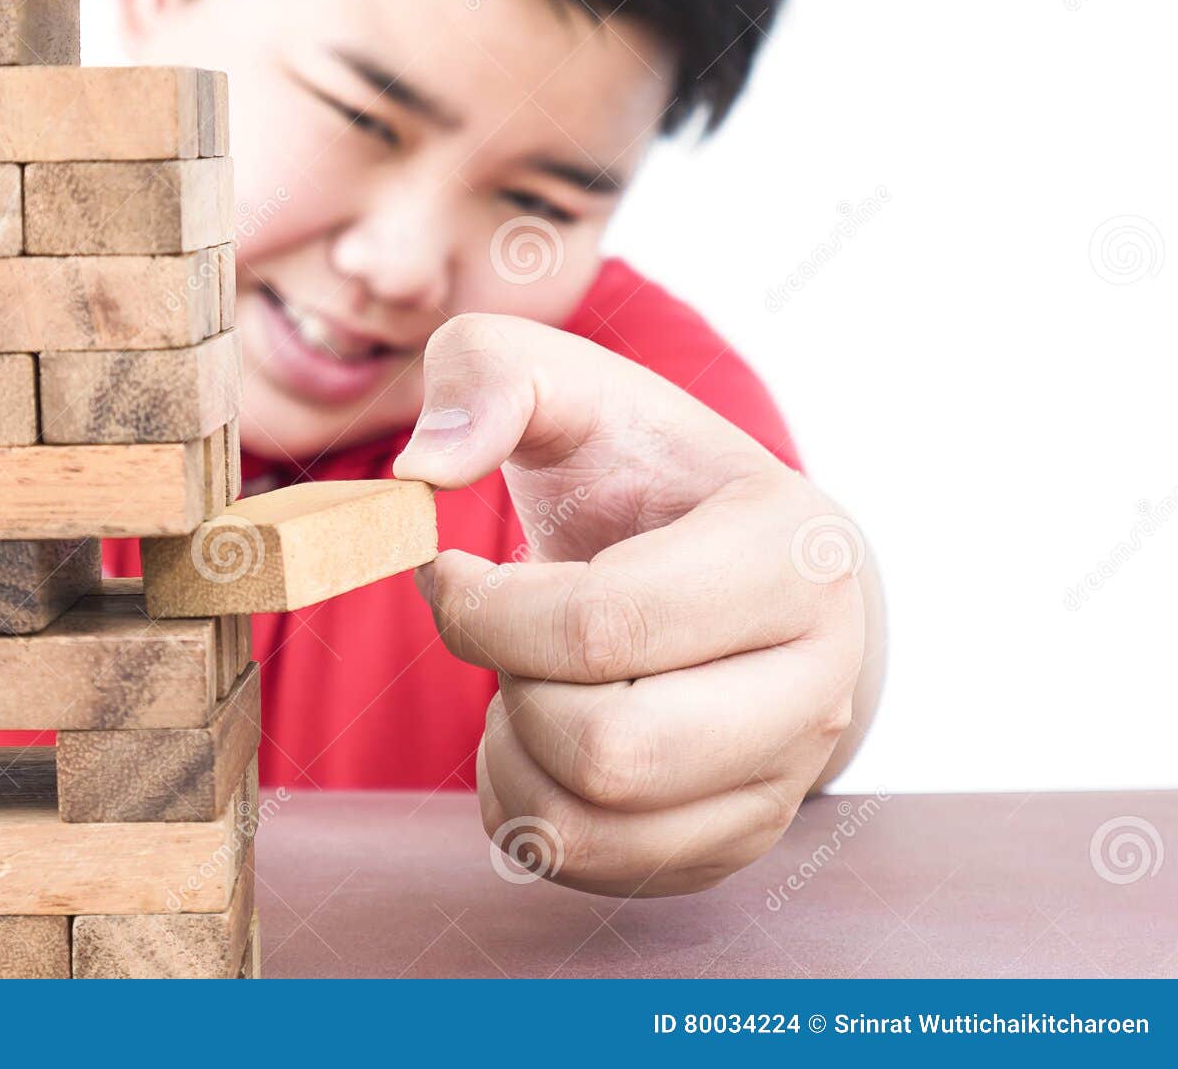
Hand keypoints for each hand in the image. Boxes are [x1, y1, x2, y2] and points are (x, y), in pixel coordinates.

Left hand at [394, 315, 872, 897]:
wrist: (730, 557)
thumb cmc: (638, 467)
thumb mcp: (567, 384)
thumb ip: (490, 377)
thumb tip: (423, 471)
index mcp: (795, 557)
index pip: (607, 625)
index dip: (483, 609)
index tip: (443, 567)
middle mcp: (821, 682)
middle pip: (609, 750)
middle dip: (508, 686)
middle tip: (499, 629)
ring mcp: (785, 775)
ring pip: (595, 825)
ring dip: (509, 752)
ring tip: (518, 675)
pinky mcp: (734, 838)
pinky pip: (591, 866)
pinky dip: (522, 805)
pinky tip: (535, 729)